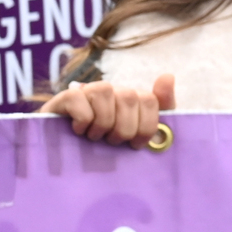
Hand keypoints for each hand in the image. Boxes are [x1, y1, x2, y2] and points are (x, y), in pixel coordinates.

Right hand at [39, 74, 175, 147]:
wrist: (62, 156)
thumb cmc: (101, 148)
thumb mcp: (133, 135)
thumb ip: (158, 109)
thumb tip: (168, 75)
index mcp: (129, 99)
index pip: (149, 99)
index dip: (147, 125)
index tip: (136, 145)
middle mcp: (110, 91)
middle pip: (129, 96)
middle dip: (124, 128)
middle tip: (112, 141)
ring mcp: (87, 91)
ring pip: (105, 93)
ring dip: (103, 123)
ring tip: (95, 137)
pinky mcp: (65, 97)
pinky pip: (80, 100)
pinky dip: (82, 120)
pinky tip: (77, 130)